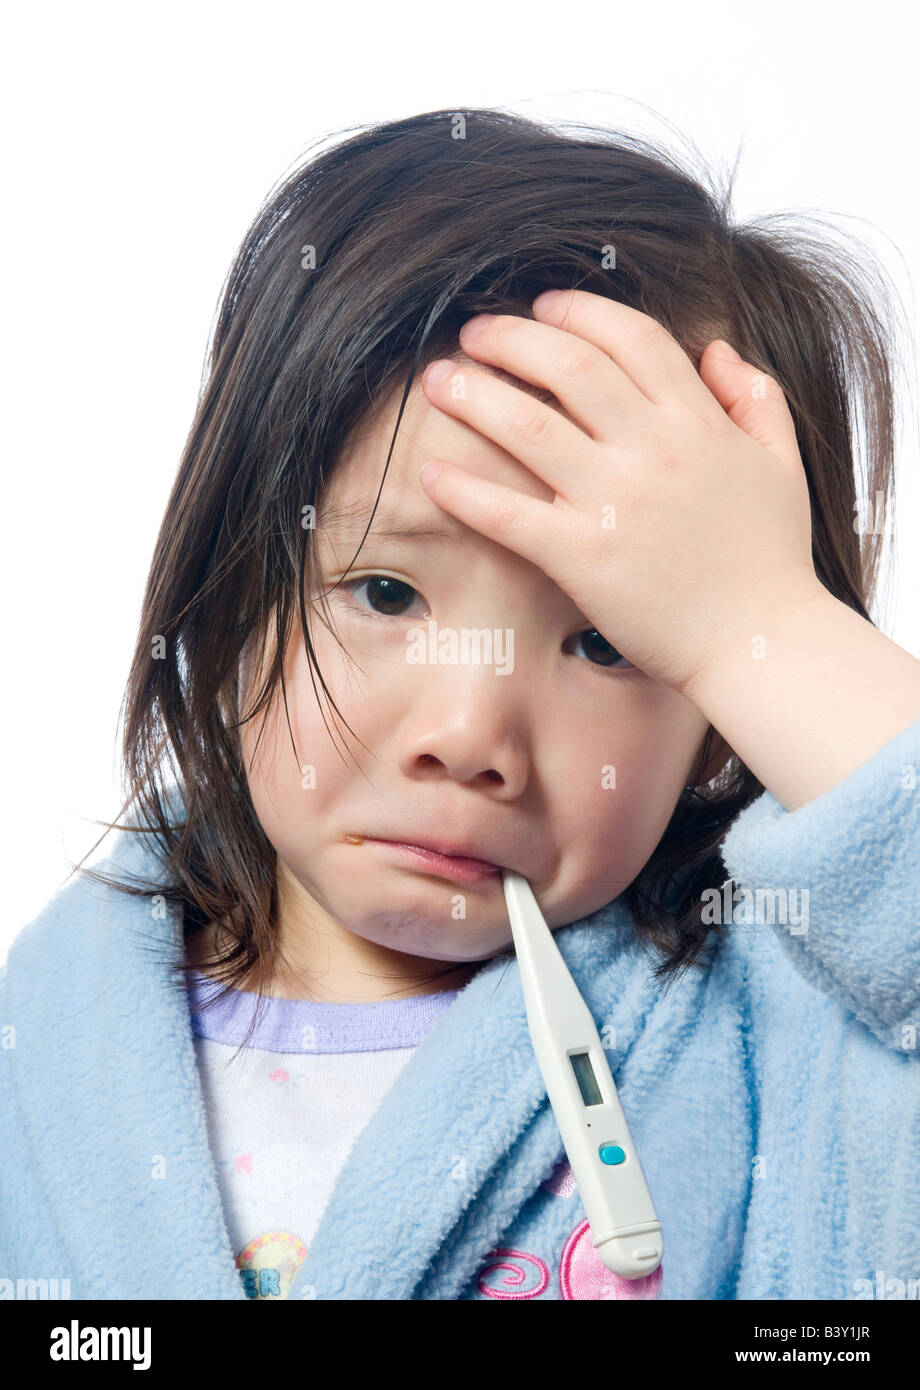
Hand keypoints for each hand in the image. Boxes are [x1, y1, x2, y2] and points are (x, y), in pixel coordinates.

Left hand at [419, 288, 824, 698]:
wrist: (762, 642)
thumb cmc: (771, 560)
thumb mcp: (783, 463)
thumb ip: (756, 398)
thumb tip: (717, 350)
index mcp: (698, 422)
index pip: (630, 338)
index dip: (579, 311)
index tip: (542, 305)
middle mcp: (653, 451)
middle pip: (569, 366)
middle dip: (512, 339)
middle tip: (473, 333)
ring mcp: (614, 503)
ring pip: (528, 427)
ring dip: (474, 396)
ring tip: (437, 382)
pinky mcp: (582, 558)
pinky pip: (508, 513)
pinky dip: (463, 490)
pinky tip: (427, 473)